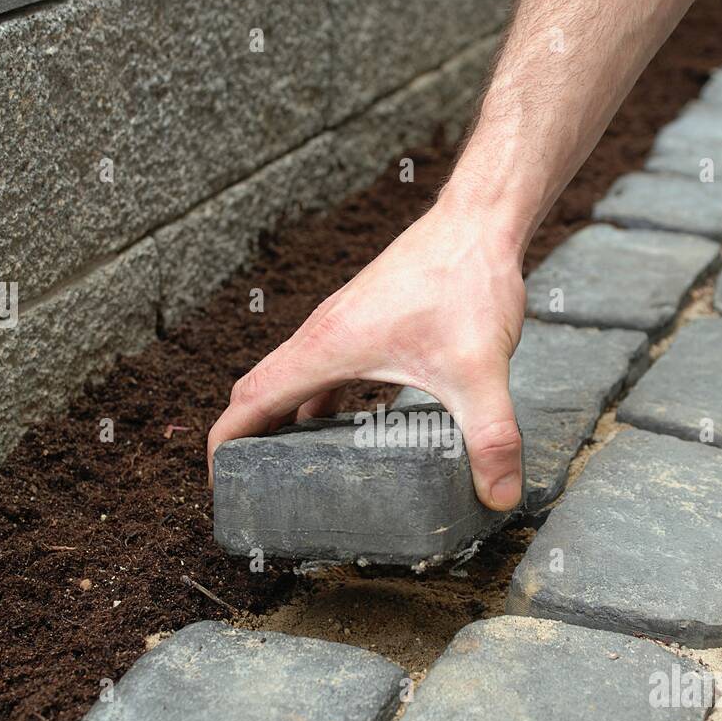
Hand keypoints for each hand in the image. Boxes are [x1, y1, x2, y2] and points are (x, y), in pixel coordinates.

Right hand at [207, 200, 526, 510]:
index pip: (250, 401)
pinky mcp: (367, 322)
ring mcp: (342, 326)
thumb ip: (492, 437)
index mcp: (326, 349)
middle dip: (247, 442)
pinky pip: (323, 369)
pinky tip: (345, 427)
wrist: (480, 223)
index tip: (221, 486)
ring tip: (292, 470)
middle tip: (253, 491)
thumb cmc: (466, 281)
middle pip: (260, 392)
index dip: (225, 447)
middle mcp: (322, 335)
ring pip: (292, 380)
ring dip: (282, 422)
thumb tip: (500, 496)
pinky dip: (317, 403)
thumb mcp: (481, 371)